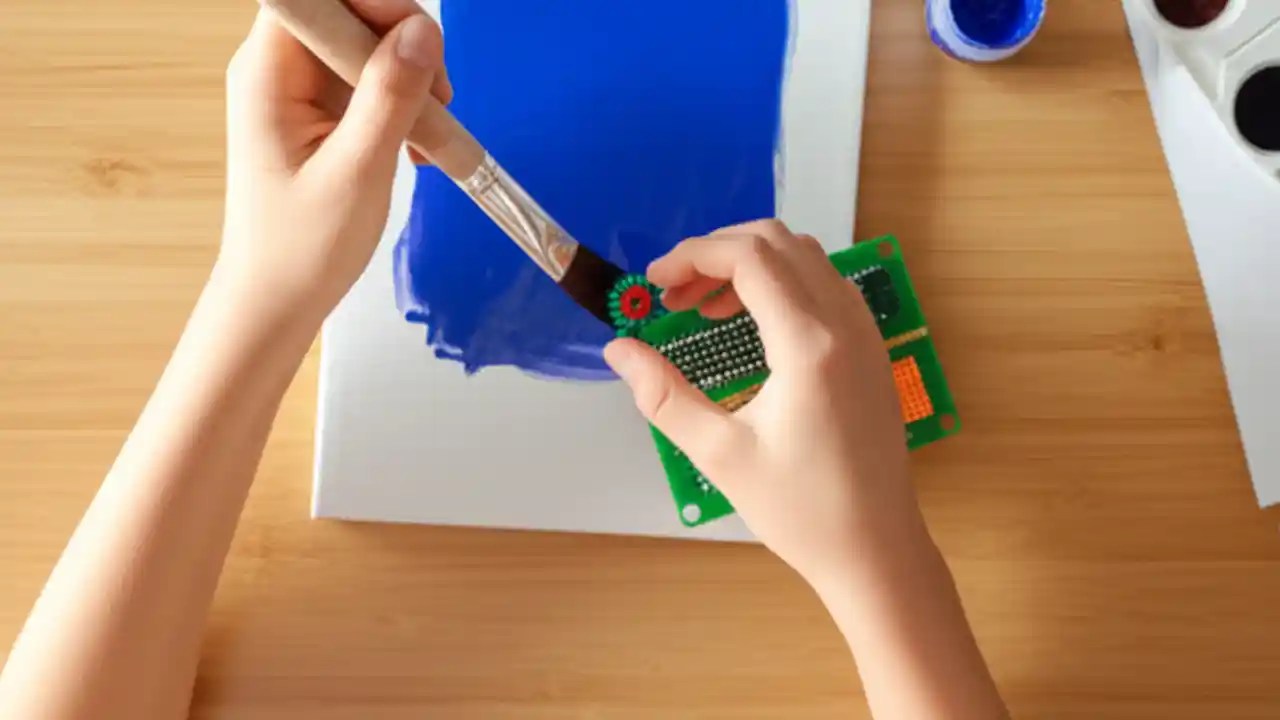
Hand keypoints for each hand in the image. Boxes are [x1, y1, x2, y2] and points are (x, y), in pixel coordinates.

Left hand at [216, 1, 450, 322]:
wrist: (276, 300)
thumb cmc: (303, 247)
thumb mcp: (357, 171)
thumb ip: (389, 95)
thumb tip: (424, 29)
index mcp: (269, 70)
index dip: (377, 4)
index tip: (421, 47)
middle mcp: (278, 66)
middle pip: (352, 12)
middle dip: (404, 43)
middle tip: (437, 102)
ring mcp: (298, 87)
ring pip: (368, 44)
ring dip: (410, 79)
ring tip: (427, 136)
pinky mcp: (319, 110)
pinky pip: (370, 79)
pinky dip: (402, 104)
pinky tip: (414, 146)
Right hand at [605, 220, 923, 589]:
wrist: (876, 547)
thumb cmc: (800, 509)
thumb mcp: (720, 455)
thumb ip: (664, 395)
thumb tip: (619, 351)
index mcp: (808, 345)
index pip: (749, 258)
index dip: (693, 256)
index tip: (654, 284)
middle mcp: (844, 324)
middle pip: (776, 242)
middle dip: (715, 254)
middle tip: (672, 295)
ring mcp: (865, 333)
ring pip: (804, 257)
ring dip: (749, 265)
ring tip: (702, 308)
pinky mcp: (871, 349)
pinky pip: (824, 285)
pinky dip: (780, 284)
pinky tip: (750, 324)